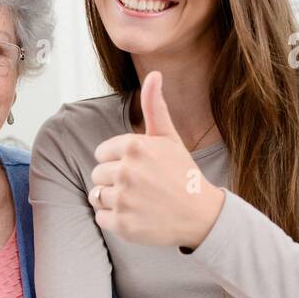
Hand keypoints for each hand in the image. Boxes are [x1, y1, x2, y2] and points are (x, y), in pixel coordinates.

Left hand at [88, 70, 224, 248]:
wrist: (201, 215)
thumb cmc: (182, 174)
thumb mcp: (169, 137)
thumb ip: (155, 106)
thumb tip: (154, 73)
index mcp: (134, 146)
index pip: (101, 153)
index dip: (118, 161)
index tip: (140, 168)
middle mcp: (127, 171)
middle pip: (97, 174)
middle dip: (114, 180)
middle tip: (141, 186)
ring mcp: (124, 199)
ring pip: (97, 195)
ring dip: (113, 199)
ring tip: (138, 200)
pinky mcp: (122, 224)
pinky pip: (100, 217)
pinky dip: (114, 219)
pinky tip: (136, 215)